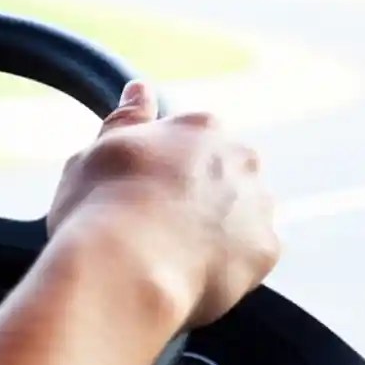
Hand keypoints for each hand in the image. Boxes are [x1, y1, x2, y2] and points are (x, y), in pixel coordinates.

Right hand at [46, 81, 278, 327]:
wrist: (125, 270)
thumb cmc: (101, 207)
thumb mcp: (98, 151)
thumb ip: (126, 120)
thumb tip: (139, 89)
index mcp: (200, 126)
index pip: (192, 141)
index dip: (164, 170)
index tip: (142, 193)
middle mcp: (241, 157)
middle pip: (225, 174)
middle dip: (200, 195)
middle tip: (158, 227)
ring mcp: (259, 204)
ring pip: (242, 214)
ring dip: (218, 229)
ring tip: (173, 256)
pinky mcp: (266, 250)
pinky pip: (248, 257)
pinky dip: (227, 266)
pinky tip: (190, 275)